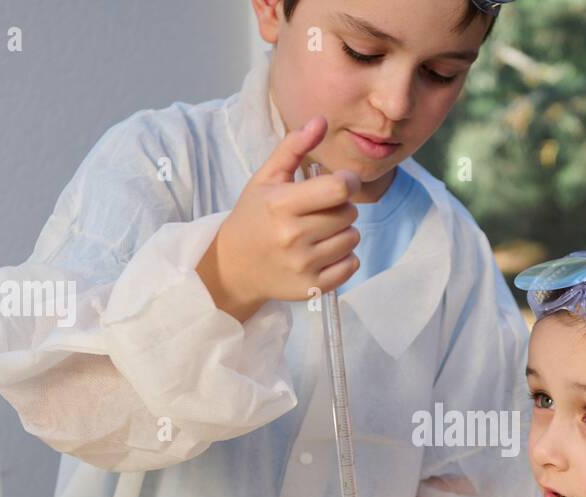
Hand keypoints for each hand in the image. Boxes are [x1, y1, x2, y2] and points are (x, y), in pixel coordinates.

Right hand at [196, 114, 360, 321]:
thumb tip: (320, 120)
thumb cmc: (253, 216)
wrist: (233, 266)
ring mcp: (303, 264)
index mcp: (282, 204)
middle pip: (348, 214)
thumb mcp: (266, 178)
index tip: (340, 184)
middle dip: (340, 209)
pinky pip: (351, 266)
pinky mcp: (312, 287)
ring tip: (320, 233)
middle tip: (319, 212)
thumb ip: (293, 147)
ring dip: (343, 233)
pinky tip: (324, 253)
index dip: (347, 182)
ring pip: (352, 239)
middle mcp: (293, 236)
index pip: (338, 189)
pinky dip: (345, 258)